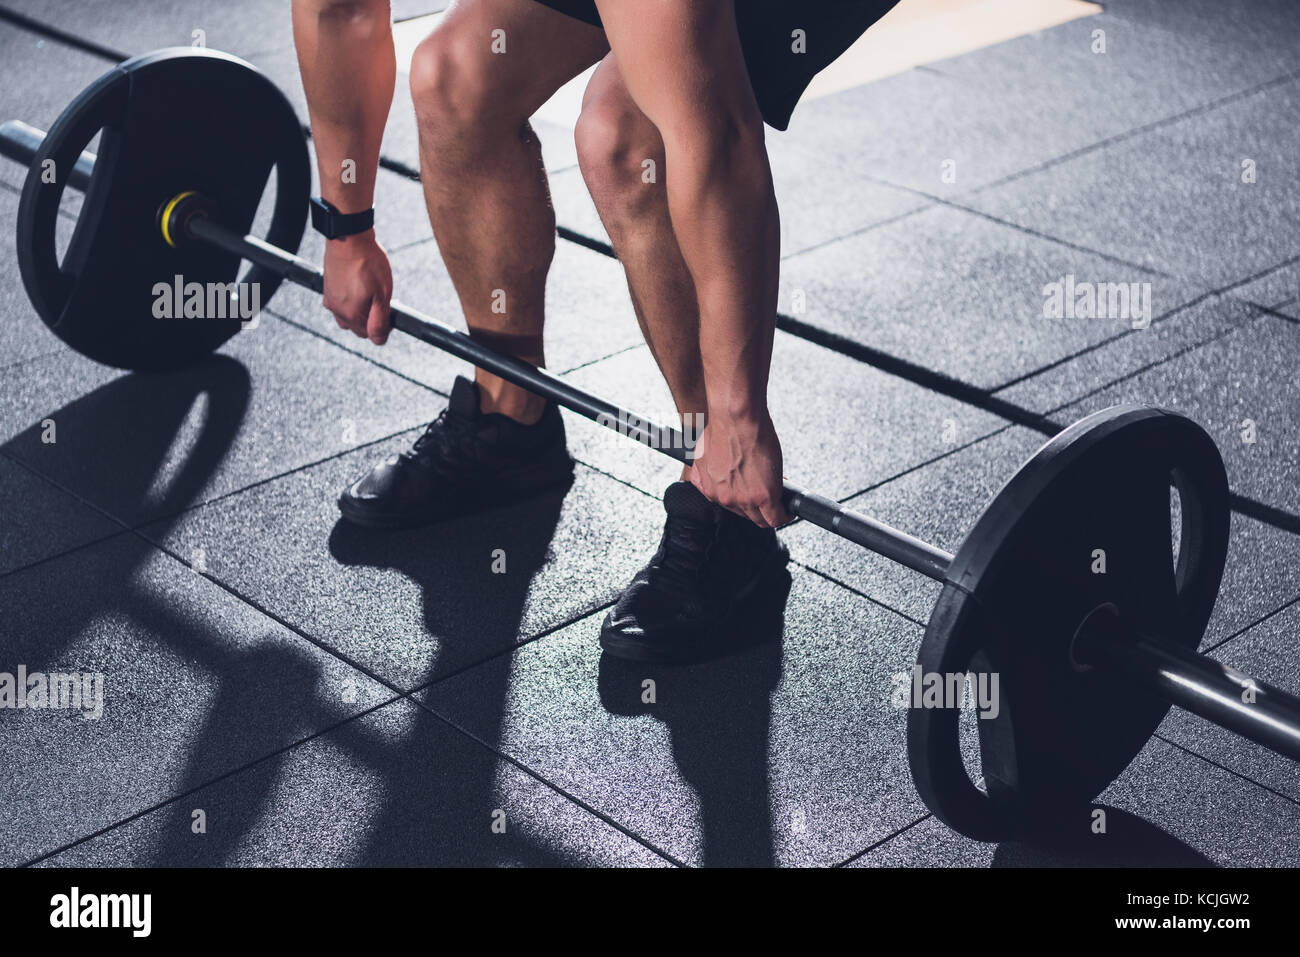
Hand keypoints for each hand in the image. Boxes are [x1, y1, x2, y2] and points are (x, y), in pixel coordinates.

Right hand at [322, 230, 392, 344]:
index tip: (389, 310)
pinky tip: (357, 287)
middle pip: (359, 327)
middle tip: (381, 299)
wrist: (348, 238)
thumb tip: (379, 340)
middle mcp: (338, 311)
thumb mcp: (383, 294)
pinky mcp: (327, 289)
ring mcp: (331, 300)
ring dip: (360, 310)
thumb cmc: (368, 263)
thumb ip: (380, 320)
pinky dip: (349, 301)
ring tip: (369, 292)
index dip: (384, 326)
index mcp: (352, 315)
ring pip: (348, 317)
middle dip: (371, 319)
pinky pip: (339, 304)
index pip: (371, 335)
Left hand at [689, 409, 792, 527]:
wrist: (735, 417)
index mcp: (711, 489)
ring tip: (781, 502)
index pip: (731, 507)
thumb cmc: (722, 425)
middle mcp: (725, 498)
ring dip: (773, 512)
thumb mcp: (704, 452)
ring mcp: (744, 499)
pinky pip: (777, 517)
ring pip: (762, 519)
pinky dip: (785, 515)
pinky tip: (789, 509)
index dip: (745, 500)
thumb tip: (716, 471)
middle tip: (769, 496)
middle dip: (759, 507)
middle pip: (746, 515)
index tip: (753, 495)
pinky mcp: (764, 496)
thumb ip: (707, 469)